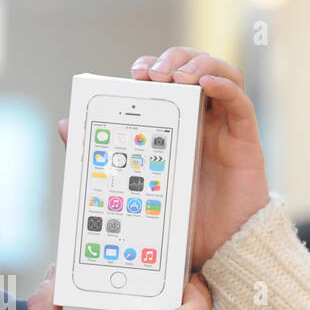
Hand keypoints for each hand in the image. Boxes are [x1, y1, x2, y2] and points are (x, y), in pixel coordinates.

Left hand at [57, 47, 269, 270]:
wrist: (219, 251)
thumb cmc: (182, 218)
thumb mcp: (137, 185)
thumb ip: (102, 153)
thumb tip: (64, 125)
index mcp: (175, 124)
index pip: (166, 79)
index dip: (151, 65)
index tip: (134, 73)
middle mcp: (201, 119)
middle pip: (193, 67)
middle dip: (173, 59)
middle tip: (154, 73)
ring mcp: (224, 126)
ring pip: (220, 73)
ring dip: (199, 64)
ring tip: (178, 76)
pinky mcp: (245, 140)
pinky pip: (241, 103)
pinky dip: (225, 85)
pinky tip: (206, 84)